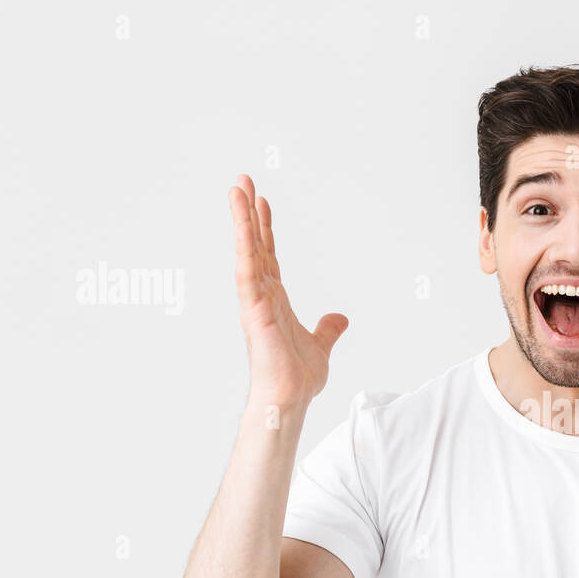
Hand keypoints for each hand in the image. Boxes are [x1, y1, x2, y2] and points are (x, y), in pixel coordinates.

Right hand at [229, 174, 347, 407]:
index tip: (261, 202)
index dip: (264, 228)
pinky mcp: (252, 307)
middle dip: (248, 213)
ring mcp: (254, 299)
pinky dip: (244, 244)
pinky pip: (247, 269)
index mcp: (275, 299)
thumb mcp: (321, 345)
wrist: (291, 396)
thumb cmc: (298, 377)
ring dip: (241, 219)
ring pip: (247, 251)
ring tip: (237, 188)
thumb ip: (328, 329)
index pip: (269, 255)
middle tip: (243, 181)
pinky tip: (243, 222)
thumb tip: (341, 318)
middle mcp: (261, 295)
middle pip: (254, 245)